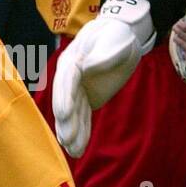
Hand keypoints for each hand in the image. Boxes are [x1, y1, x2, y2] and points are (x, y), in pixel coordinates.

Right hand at [53, 0, 153, 155]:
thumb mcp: (113, 39)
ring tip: (73, 152)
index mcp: (72, 60)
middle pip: (66, 101)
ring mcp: (78, 88)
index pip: (66, 81)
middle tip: (67, 141)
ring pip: (74, 112)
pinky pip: (83, 115)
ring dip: (72, 132)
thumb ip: (101, 54)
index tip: (63, 114)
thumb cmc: (116, 34)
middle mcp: (70, 76)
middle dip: (67, 121)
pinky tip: (78, 148)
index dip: (64, 98)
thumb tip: (84, 66)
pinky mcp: (88, 96)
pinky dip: (82, 131)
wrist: (122, 34)